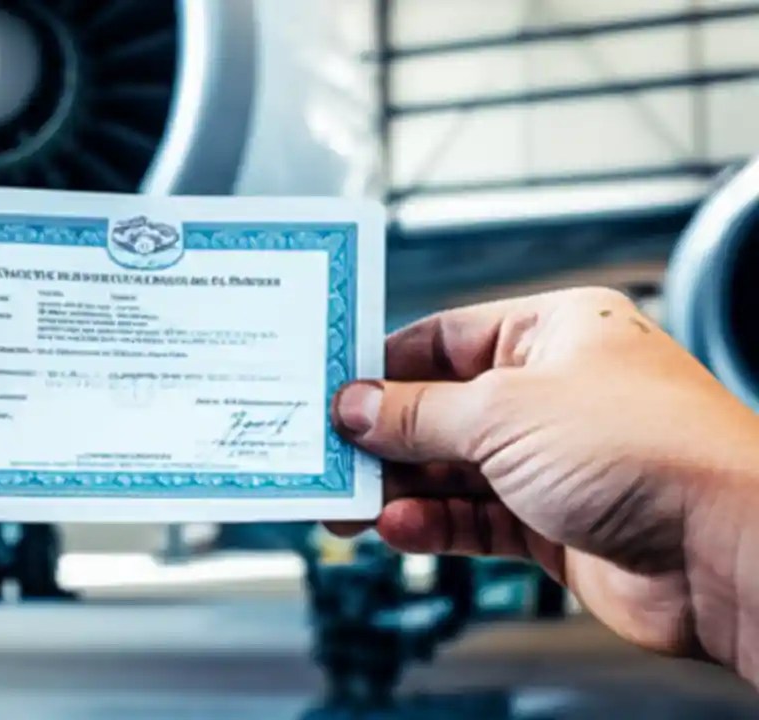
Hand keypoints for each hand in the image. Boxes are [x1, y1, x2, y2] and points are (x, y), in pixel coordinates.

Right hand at [330, 288, 758, 676]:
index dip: (383, 366)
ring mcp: (554, 461)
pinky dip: (434, 524)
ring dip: (400, 489)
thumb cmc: (647, 449)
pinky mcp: (554, 522)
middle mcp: (553, 392)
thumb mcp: (505, 412)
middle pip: (440, 410)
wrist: (727, 549)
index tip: (331, 391)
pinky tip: (402, 530)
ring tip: (350, 506)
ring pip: (451, 470)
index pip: (444, 339)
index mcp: (552, 333)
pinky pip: (474, 518)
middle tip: (328, 460)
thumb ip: (418, 412)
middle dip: (382, 439)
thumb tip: (356, 406)